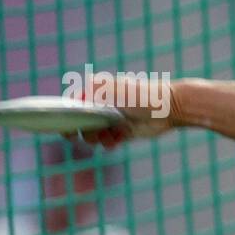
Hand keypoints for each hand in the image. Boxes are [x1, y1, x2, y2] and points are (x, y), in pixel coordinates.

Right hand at [66, 72, 183, 148]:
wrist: (168, 109)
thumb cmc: (142, 95)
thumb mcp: (116, 91)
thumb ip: (94, 92)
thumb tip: (75, 97)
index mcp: (96, 92)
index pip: (72, 103)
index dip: (66, 117)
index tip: (66, 129)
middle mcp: (101, 106)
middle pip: (80, 123)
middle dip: (85, 131)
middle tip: (92, 133)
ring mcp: (111, 120)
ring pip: (92, 135)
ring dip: (98, 138)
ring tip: (110, 135)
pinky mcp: (122, 132)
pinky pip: (107, 142)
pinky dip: (110, 143)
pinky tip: (117, 140)